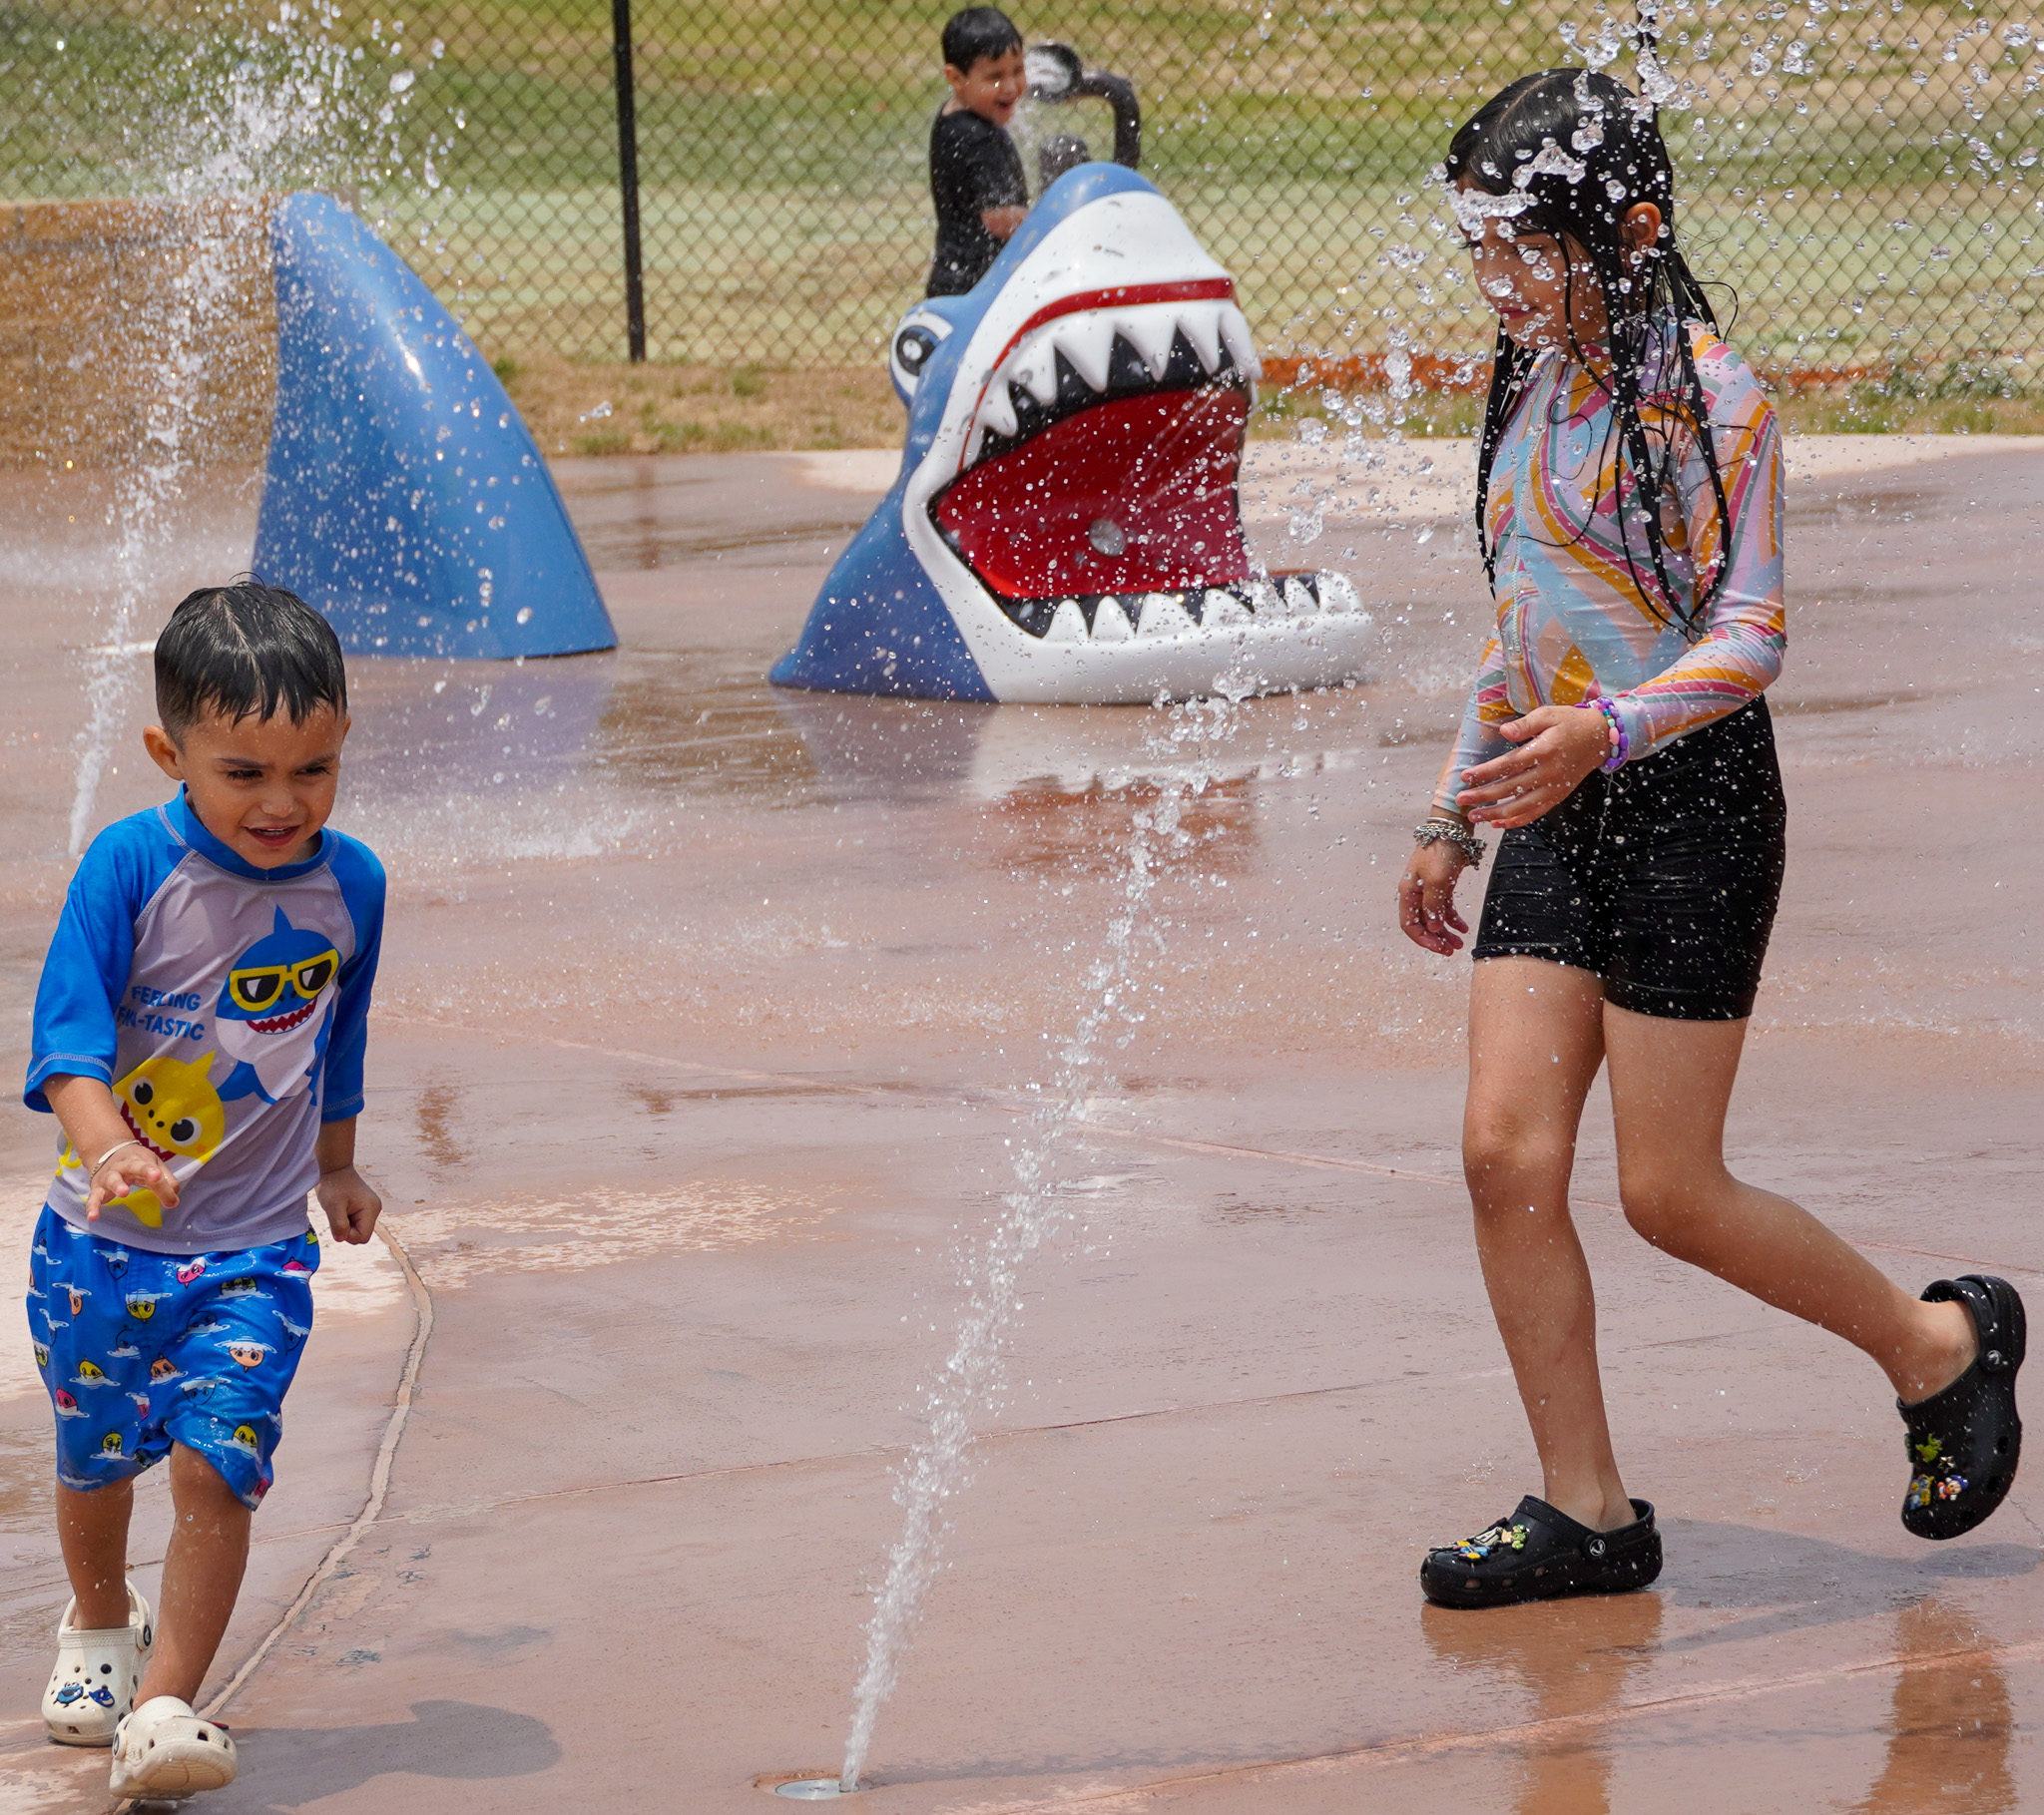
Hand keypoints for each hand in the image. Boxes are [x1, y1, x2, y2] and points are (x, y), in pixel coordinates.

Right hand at [87, 1144, 177, 1220]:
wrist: (107, 1152)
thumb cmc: (136, 1163)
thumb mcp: (153, 1166)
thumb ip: (166, 1181)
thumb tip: (174, 1201)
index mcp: (139, 1160)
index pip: (151, 1167)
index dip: (157, 1173)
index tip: (164, 1181)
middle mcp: (123, 1166)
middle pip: (133, 1167)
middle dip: (144, 1171)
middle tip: (154, 1178)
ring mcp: (109, 1177)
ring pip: (112, 1180)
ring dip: (118, 1185)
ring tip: (123, 1193)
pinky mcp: (97, 1189)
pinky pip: (93, 1198)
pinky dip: (92, 1207)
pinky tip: (93, 1217)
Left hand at [316, 1165, 381, 1243]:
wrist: (335, 1169)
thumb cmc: (334, 1186)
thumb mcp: (333, 1207)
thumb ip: (339, 1225)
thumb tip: (341, 1239)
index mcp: (371, 1210)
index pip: (362, 1237)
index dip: (348, 1235)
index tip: (338, 1220)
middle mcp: (375, 1210)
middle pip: (361, 1234)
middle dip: (347, 1230)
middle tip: (337, 1215)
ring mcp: (371, 1209)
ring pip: (358, 1229)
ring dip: (346, 1224)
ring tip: (340, 1209)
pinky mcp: (365, 1208)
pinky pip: (357, 1222)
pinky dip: (347, 1219)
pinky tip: (342, 1208)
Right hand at [1399, 836, 1473, 953]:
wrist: (1453, 828)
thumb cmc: (1441, 852)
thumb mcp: (1438, 881)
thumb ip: (1433, 906)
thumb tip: (1431, 928)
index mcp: (1408, 892)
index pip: (1410, 925)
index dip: (1424, 940)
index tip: (1441, 949)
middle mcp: (1415, 893)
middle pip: (1422, 924)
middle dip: (1436, 939)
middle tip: (1452, 950)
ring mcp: (1428, 888)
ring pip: (1434, 918)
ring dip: (1445, 932)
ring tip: (1459, 943)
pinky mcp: (1441, 884)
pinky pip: (1445, 907)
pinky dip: (1453, 918)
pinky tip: (1464, 927)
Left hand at [1455, 705, 1611, 829]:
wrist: (1600, 738)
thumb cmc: (1570, 722)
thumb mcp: (1548, 714)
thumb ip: (1525, 724)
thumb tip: (1504, 731)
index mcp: (1544, 750)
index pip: (1508, 764)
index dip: (1485, 772)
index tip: (1465, 777)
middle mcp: (1548, 773)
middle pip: (1510, 788)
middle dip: (1482, 796)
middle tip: (1460, 800)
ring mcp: (1554, 788)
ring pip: (1520, 806)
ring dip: (1495, 814)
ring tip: (1474, 816)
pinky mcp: (1558, 796)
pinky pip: (1535, 813)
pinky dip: (1516, 821)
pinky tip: (1498, 823)